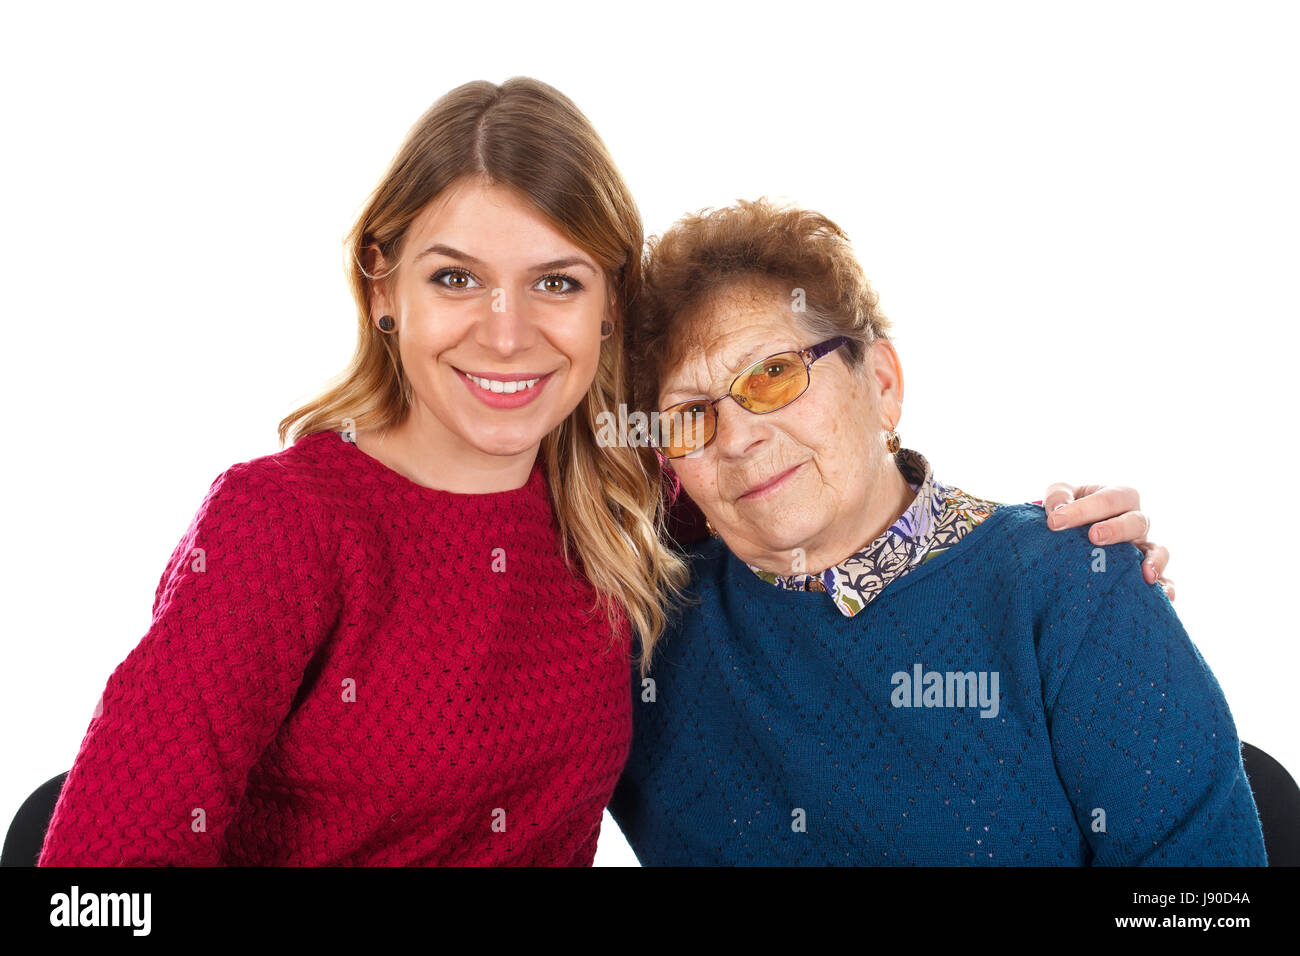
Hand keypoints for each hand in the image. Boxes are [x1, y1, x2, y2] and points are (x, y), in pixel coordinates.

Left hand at [1035, 483, 1173, 600]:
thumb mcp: (1060, 496)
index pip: (1109, 499)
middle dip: (1117, 529)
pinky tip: (1165, 597)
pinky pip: (1164, 579)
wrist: (1070, 532)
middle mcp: (1134, 520)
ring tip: (1145, 573)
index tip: (1055, 522)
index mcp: (1117, 498)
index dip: (1084, 509)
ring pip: (1157, 549)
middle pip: (1137, 521)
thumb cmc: (1067, 509)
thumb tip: (1058, 510)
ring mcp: (1141, 546)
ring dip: (1154, 560)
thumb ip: (1058, 497)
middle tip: (1094, 537)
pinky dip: (1167, 586)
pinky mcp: (1143, 570)